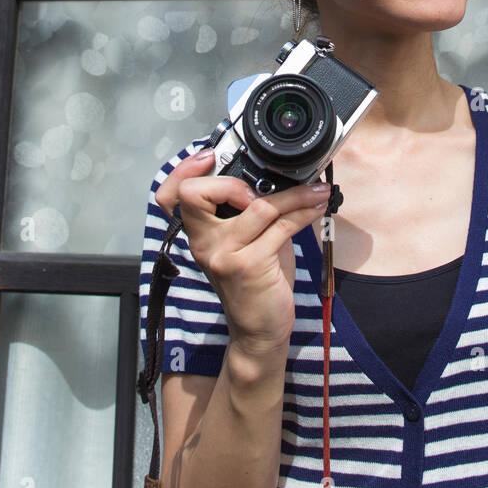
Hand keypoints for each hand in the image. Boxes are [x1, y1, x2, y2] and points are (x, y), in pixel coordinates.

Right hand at [154, 149, 331, 351]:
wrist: (260, 330)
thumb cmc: (256, 282)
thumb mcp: (247, 242)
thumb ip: (251, 211)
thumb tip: (282, 176)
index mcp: (199, 233)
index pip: (171, 195)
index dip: (184, 171)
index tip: (209, 156)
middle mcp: (204, 243)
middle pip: (193, 195)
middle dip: (228, 182)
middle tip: (256, 191)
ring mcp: (224, 255)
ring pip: (257, 207)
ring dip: (294, 194)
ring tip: (315, 190)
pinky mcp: (249, 266)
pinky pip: (281, 225)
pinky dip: (304, 211)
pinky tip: (317, 206)